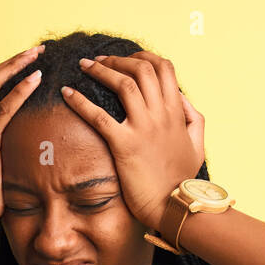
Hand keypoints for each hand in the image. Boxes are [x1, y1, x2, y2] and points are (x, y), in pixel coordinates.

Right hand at [0, 43, 44, 222]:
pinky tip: (35, 78)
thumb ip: (6, 142)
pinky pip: (3, 108)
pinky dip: (19, 90)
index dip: (5, 69)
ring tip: (37, 55)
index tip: (27, 60)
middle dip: (12, 60)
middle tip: (36, 50)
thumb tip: (30, 135)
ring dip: (16, 66)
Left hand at [61, 51, 205, 231]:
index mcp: (176, 112)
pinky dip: (80, 101)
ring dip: (101, 69)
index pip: (164, 68)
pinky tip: (67, 93)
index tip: (128, 59)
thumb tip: (182, 99)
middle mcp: (161, 115)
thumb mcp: (197, 146)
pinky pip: (99, 115)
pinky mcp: (124, 145)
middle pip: (141, 68)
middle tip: (99, 60)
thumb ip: (193, 118)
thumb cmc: (182, 180)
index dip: (144, 57)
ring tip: (84, 66)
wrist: (174, 207)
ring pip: (123, 83)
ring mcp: (143, 128)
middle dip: (118, 59)